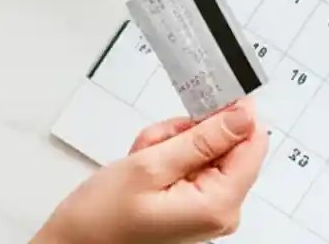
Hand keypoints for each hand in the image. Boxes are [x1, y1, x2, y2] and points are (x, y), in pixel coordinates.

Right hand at [33, 100, 267, 243]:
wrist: (76, 243)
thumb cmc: (103, 217)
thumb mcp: (150, 165)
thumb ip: (203, 138)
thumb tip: (243, 116)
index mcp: (219, 204)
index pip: (252, 144)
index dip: (230, 114)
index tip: (204, 98)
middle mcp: (222, 211)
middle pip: (225, 144)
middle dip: (187, 133)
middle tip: (154, 143)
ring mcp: (208, 208)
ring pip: (203, 149)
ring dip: (170, 144)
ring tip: (141, 159)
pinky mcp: (194, 204)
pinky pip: (190, 163)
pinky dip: (165, 157)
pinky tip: (143, 167)